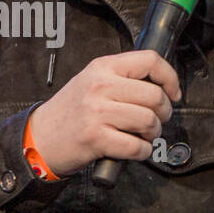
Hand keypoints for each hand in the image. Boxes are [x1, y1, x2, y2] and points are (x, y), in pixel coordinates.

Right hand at [27, 50, 180, 177]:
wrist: (40, 137)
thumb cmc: (71, 112)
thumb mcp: (91, 81)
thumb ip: (122, 78)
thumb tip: (162, 85)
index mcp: (102, 67)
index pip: (149, 60)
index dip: (170, 78)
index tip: (173, 93)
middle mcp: (100, 86)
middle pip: (155, 95)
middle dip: (164, 113)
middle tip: (156, 121)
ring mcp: (97, 112)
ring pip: (149, 121)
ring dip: (153, 134)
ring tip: (143, 135)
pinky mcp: (96, 138)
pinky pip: (137, 146)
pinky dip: (142, 152)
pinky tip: (134, 149)